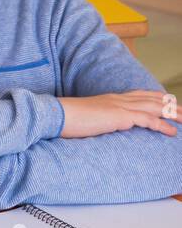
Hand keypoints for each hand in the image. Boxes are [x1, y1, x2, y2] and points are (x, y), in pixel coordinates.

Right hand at [58, 91, 177, 139]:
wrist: (58, 115)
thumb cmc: (66, 119)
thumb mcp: (86, 117)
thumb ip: (99, 119)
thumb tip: (102, 127)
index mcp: (110, 98)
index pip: (139, 95)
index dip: (156, 98)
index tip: (168, 102)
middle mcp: (118, 99)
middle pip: (151, 99)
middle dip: (169, 104)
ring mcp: (119, 106)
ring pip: (154, 107)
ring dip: (172, 114)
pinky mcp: (120, 116)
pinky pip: (147, 119)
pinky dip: (162, 125)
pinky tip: (172, 132)